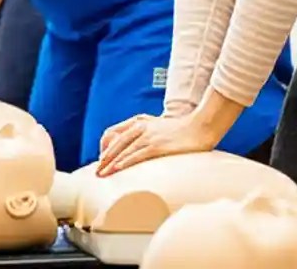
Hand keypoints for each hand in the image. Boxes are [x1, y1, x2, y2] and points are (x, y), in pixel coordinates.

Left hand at [95, 113, 219, 176]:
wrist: (200, 128)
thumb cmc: (182, 131)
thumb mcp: (158, 127)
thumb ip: (146, 134)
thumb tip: (137, 151)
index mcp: (140, 120)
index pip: (114, 133)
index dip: (106, 148)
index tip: (102, 161)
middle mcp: (141, 126)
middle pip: (115, 143)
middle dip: (104, 159)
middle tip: (97, 172)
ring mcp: (149, 135)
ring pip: (123, 150)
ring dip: (111, 163)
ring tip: (103, 175)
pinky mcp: (157, 145)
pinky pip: (136, 154)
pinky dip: (125, 162)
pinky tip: (118, 169)